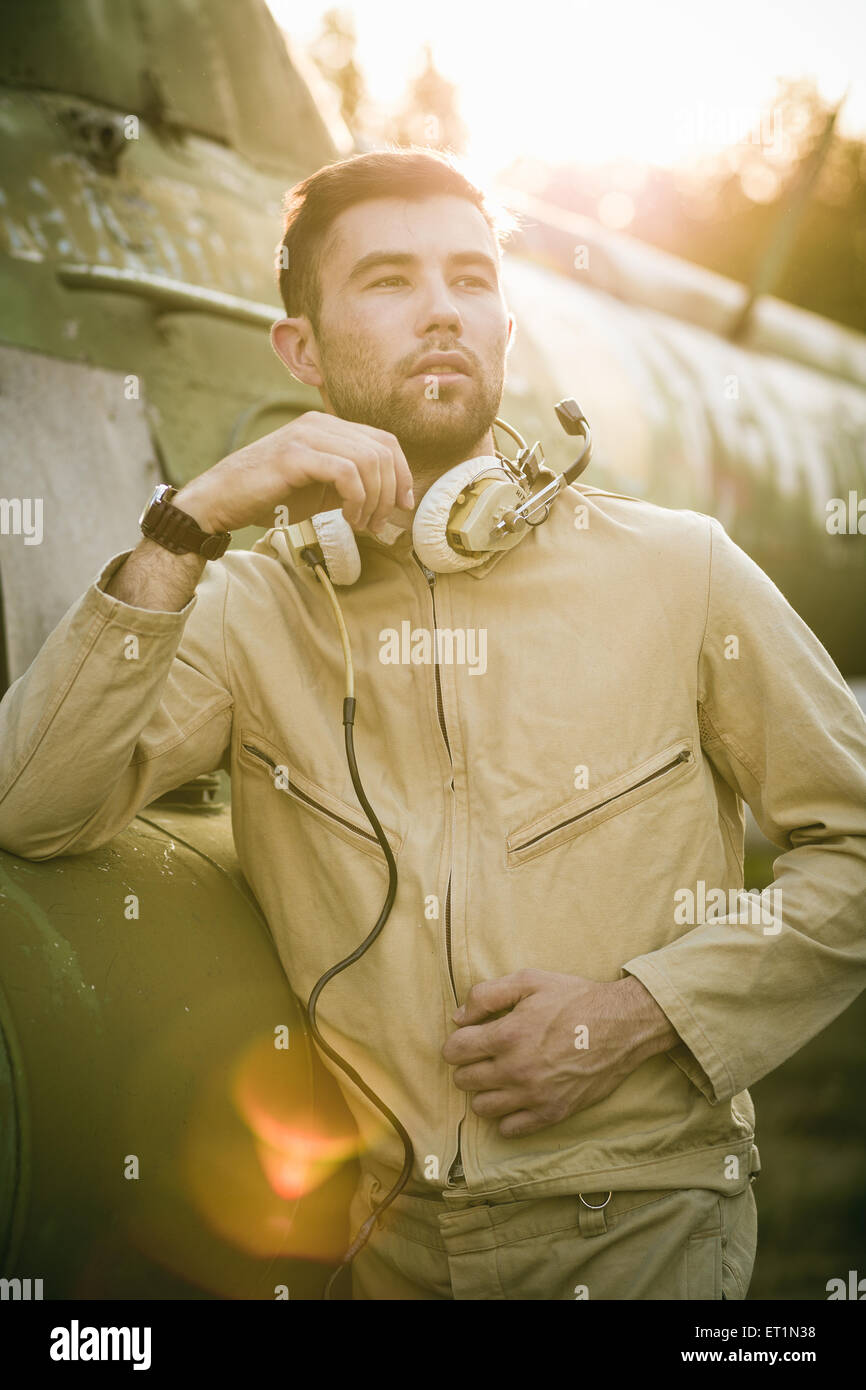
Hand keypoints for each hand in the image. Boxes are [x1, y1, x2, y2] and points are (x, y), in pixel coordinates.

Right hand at [173, 410, 414, 535]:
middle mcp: (320, 423)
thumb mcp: (321, 488)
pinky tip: (347, 519)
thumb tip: (393, 499)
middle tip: (377, 523)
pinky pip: (345, 472)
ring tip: (360, 523)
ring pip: (368, 461)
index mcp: (329, 427)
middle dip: (390, 492)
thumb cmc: (269, 496)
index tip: (402, 506)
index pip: (385, 440)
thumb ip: (353, 485)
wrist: (220, 500)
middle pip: (382, 450)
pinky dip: (356, 499)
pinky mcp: (294, 454)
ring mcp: (306, 435)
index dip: (402, 473)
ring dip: (373, 500)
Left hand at [441, 968, 679, 1138]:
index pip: (455, 1051)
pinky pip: (510, 1130)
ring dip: (484, 1092)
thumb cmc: (575, 999)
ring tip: (499, 1077)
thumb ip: (487, 994)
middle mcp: (516, 1069)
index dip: (456, 1044)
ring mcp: (534, 1095)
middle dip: (468, 1066)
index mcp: (507, 1035)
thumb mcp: (530, 980)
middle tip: (485, 1056)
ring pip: (482, 1107)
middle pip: (464, 1080)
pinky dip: (506, 1117)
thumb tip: (458, 1017)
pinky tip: (517, 1097)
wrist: (623, 1025)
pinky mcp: (552, 1113)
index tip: (468, 1039)